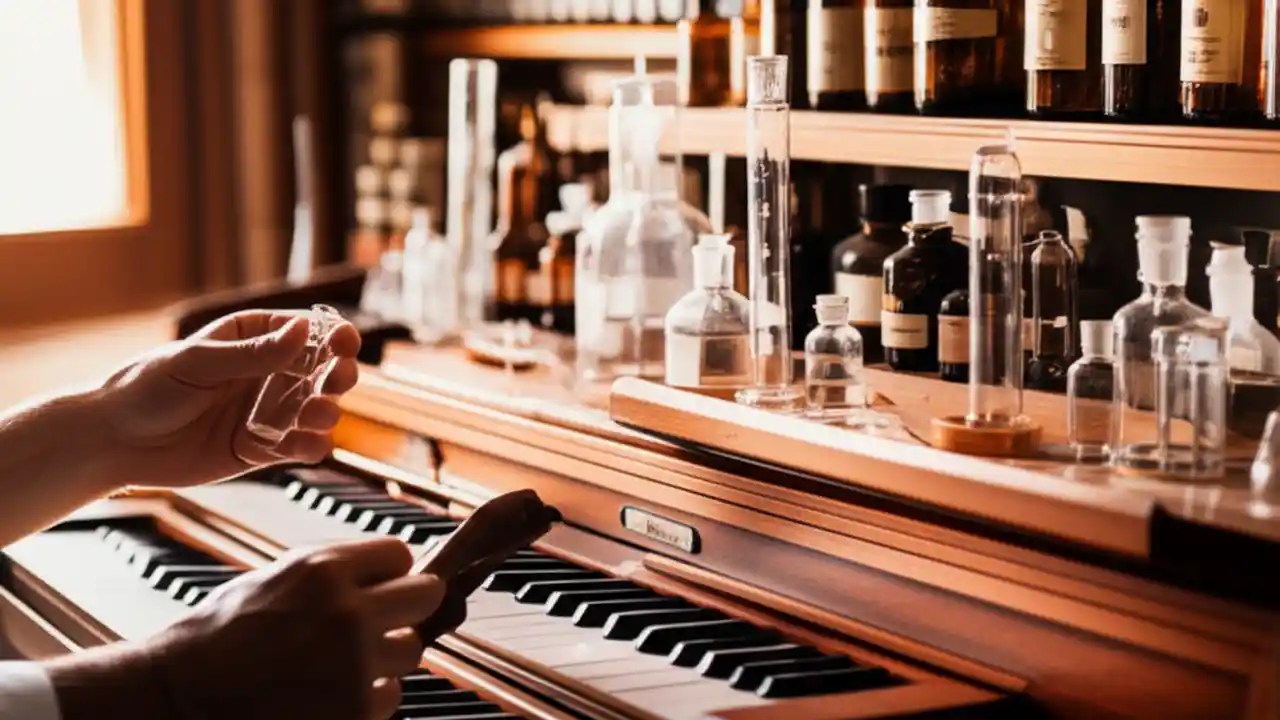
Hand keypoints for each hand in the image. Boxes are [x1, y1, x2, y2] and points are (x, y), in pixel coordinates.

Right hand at [49, 538, 445, 719]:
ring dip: (386, 656)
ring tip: (342, 662)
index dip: (390, 572)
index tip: (380, 585)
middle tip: (385, 620)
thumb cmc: (218, 638)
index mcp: (324, 570)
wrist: (179, 697)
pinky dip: (369, 697)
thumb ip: (333, 572)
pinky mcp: (355, 709)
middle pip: (425, 596)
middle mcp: (347, 612)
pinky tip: (331, 694)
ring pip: (411, 649)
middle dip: (407, 607)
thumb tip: (389, 569)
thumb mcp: (274, 579)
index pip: (399, 554)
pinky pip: (391, 695)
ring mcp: (355, 663)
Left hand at [101, 310, 360, 487]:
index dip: (334, 336)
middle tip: (334, 383)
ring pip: (318, 410)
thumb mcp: (199, 363)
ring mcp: (267, 412)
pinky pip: (299, 447)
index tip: (346, 344)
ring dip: (326, 412)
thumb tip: (304, 332)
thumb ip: (253, 354)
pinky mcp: (262, 449)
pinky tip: (306, 446)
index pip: (307, 331)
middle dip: (338, 376)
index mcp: (253, 338)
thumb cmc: (148, 388)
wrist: (116, 440)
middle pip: (323, 370)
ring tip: (315, 416)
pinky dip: (311, 447)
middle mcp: (267, 373)